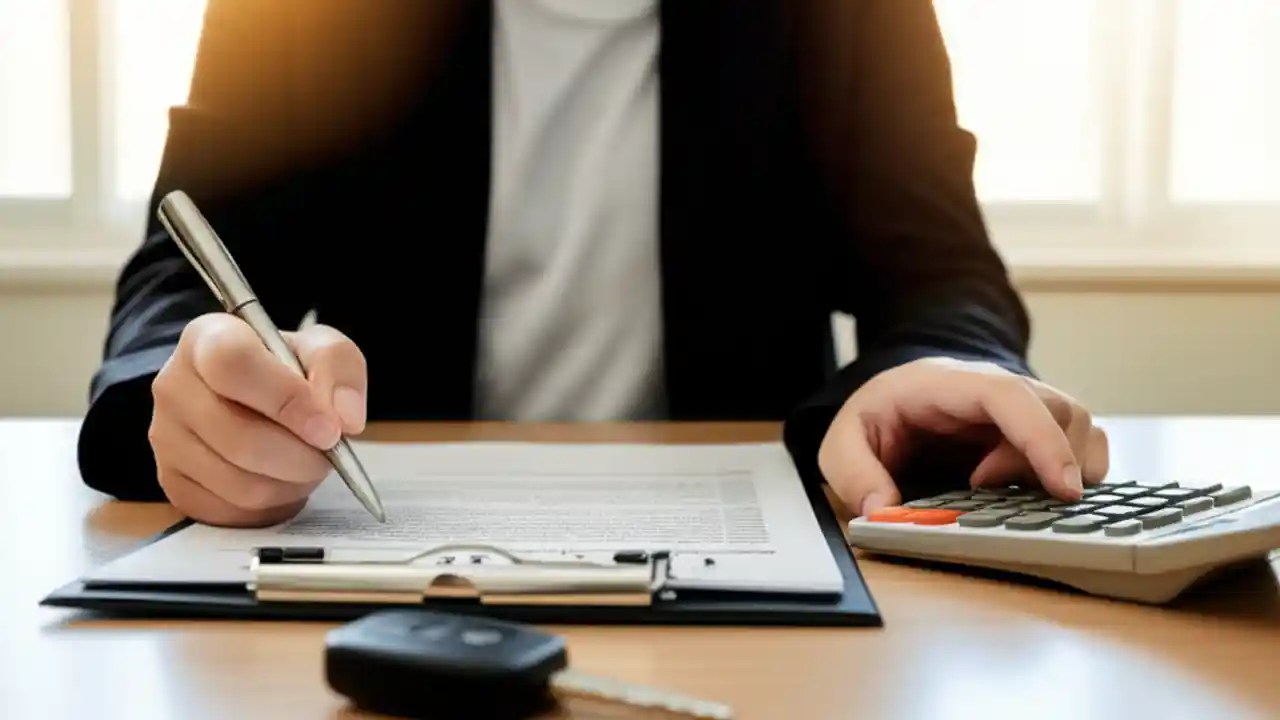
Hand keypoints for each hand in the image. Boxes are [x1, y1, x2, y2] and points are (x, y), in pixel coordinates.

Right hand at [148, 314, 367, 526]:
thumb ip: (338, 367)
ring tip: (305, 462)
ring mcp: (165, 438)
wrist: (255, 404)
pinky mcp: (172, 482)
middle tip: (329, 452)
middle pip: (238, 437)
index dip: (286, 399)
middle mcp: (173, 385)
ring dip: (290, 481)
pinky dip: (270, 503)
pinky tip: (280, 478)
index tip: (329, 429)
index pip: (232, 363)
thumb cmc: (288, 371)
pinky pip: (231, 509)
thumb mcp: (321, 352)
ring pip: (239, 482)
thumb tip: (344, 418)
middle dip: (300, 455)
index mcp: (207, 338)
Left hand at [818, 357, 1108, 515]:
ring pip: (1080, 425)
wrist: (890, 403)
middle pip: (1058, 410)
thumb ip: (855, 474)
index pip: (1009, 395)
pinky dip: (1075, 470)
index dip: (1040, 438)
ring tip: (1011, 493)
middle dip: (1044, 462)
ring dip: (1065, 467)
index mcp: (947, 384)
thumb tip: (883, 511)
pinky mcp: (1035, 429)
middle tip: (987, 492)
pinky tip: (1036, 491)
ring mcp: (1021, 406)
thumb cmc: (875, 419)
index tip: (1059, 486)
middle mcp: (994, 388)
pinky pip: (1081, 442)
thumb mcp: (842, 444)